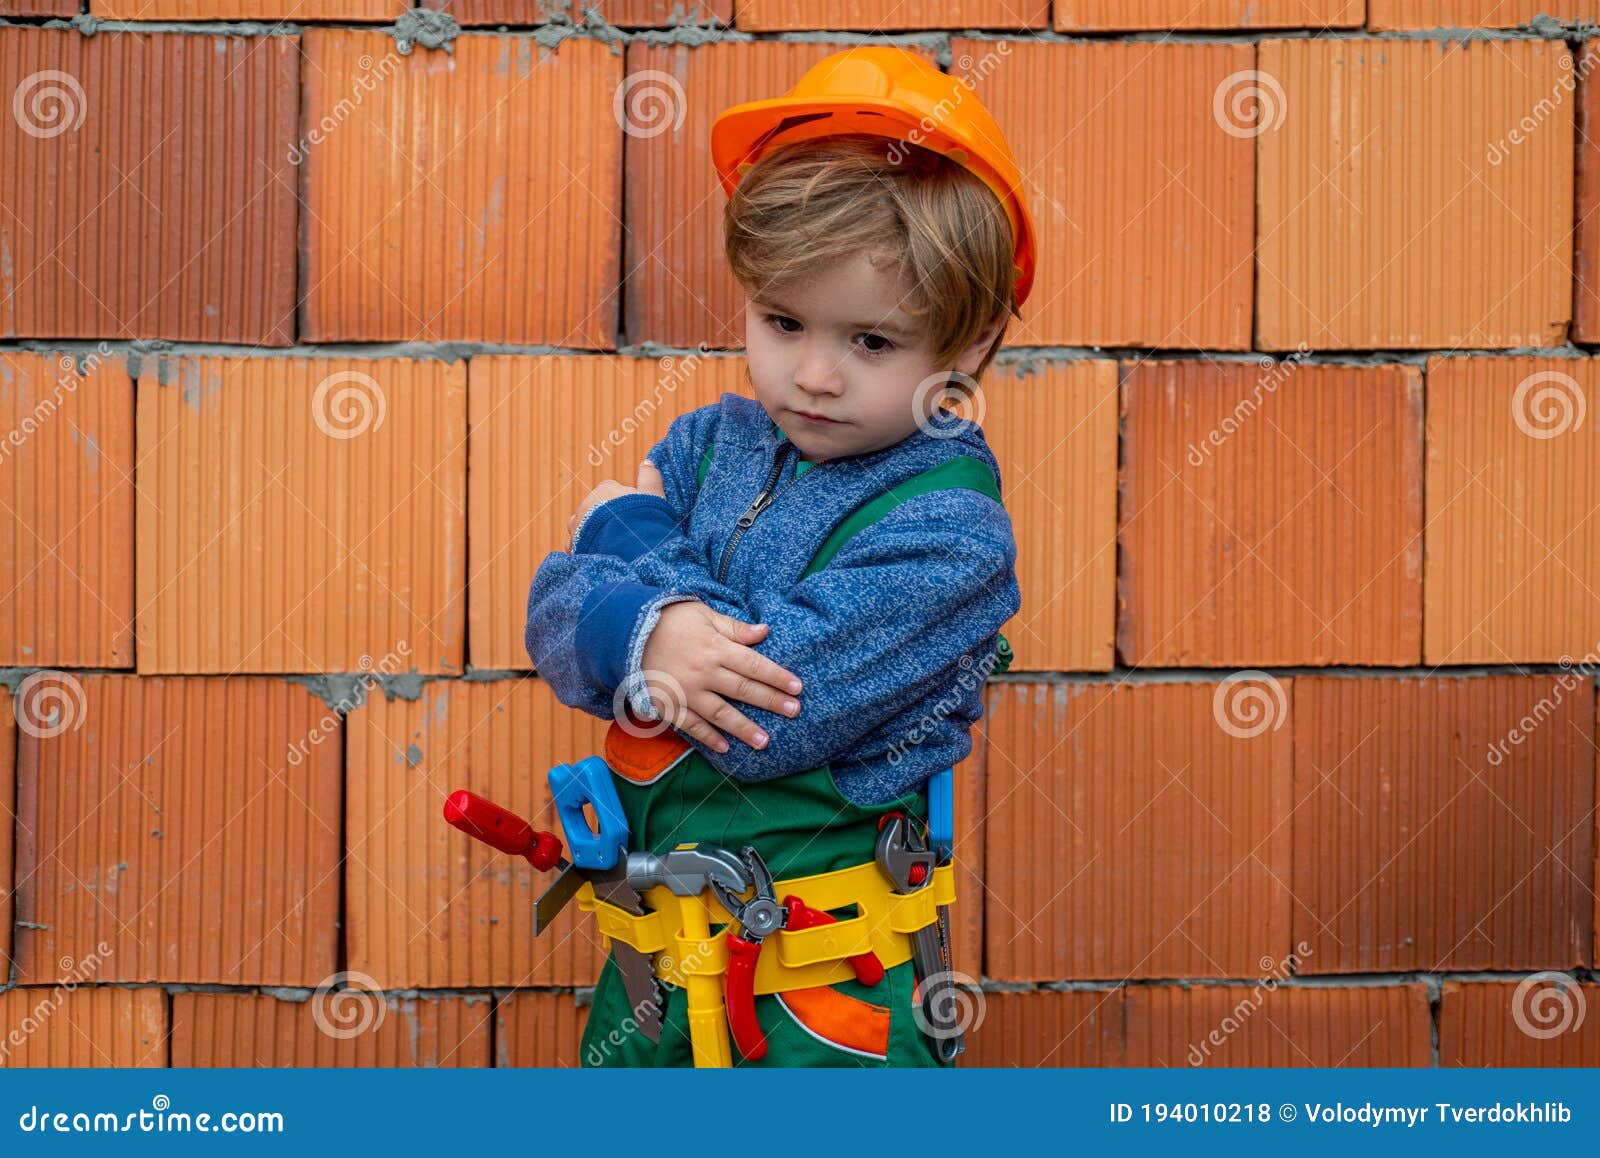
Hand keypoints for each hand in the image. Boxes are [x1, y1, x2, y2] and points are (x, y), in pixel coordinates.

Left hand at [567, 459, 667, 538]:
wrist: (627, 547)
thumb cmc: (641, 519)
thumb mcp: (652, 496)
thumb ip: (650, 478)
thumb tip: (647, 462)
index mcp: (605, 490)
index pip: (609, 488)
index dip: (620, 500)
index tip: (630, 512)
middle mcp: (587, 504)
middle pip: (593, 507)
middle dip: (603, 516)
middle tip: (621, 530)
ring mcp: (577, 525)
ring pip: (580, 525)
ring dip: (589, 532)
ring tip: (607, 543)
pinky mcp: (573, 545)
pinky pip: (574, 545)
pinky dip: (582, 548)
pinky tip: (595, 553)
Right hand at [638, 601, 802, 753]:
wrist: (626, 633)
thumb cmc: (669, 620)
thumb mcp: (702, 615)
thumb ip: (734, 627)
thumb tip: (764, 632)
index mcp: (715, 648)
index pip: (754, 664)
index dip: (777, 676)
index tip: (797, 687)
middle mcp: (704, 672)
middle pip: (744, 690)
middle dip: (771, 702)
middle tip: (794, 712)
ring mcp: (687, 691)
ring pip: (721, 713)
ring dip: (744, 728)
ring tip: (764, 741)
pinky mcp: (670, 705)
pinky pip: (691, 725)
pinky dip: (708, 737)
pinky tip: (725, 748)